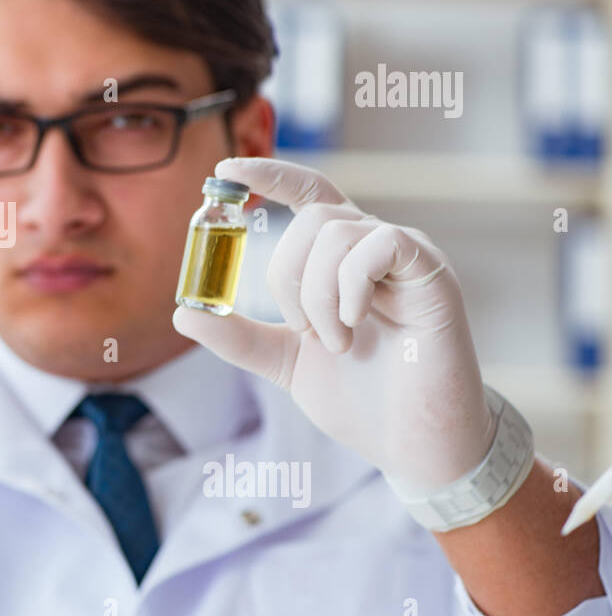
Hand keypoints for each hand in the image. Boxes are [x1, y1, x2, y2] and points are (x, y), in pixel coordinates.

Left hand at [171, 156, 494, 498]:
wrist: (411, 444)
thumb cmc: (360, 399)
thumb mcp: (284, 361)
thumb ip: (238, 336)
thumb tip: (183, 314)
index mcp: (340, 259)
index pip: (307, 193)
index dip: (269, 174)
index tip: (224, 171)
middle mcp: (373, 247)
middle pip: (311, 215)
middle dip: (286, 274)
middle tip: (302, 330)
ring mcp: (406, 257)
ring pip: (335, 230)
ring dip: (317, 294)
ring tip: (335, 343)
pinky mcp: (432, 275)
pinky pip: (380, 243)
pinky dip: (350, 286)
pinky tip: (354, 326)